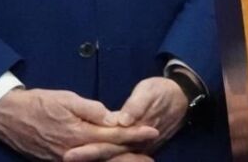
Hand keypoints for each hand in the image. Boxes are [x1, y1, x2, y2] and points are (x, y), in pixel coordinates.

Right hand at [0, 88, 156, 159]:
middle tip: (151, 152)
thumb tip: (113, 117)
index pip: (113, 136)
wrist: (9, 116)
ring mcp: (65, 158)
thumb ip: (92, 109)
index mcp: (79, 134)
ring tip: (138, 158)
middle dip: (131, 153)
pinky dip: (99, 160)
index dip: (134, 134)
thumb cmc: (39, 103)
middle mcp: (74, 151)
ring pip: (97, 161)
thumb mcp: (67, 99)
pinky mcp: (56, 160)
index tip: (152, 131)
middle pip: (108, 154)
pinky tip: (110, 157)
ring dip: (117, 159)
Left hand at [63, 77, 187, 160]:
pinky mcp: (138, 147)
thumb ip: (136, 106)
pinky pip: (118, 155)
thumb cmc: (162, 92)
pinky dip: (104, 156)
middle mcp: (138, 145)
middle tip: (65, 157)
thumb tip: (122, 120)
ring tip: (71, 157)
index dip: (90, 149)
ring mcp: (139, 148)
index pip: (109, 144)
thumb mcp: (149, 92)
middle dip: (86, 156)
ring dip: (93, 158)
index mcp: (137, 130)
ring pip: (113, 158)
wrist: (182, 98)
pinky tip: (87, 155)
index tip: (70, 153)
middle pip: (108, 155)